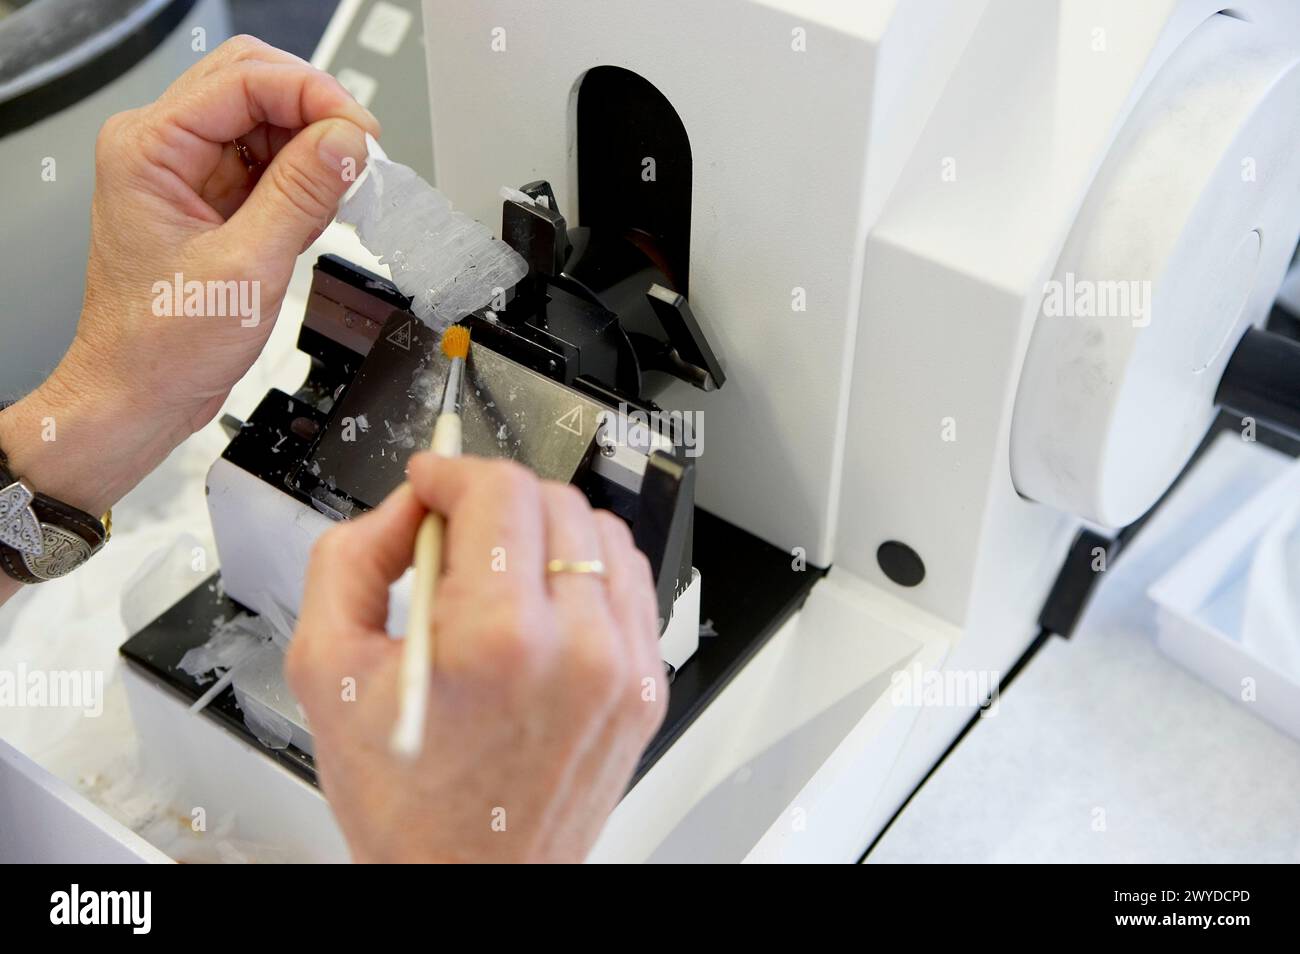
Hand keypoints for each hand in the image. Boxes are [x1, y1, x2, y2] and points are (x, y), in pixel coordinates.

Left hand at [0, 36, 378, 519]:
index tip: (362, 132)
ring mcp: (187, 172)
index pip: (243, 81)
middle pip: (253, 85)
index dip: (312, 96)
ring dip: (314, 147)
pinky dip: (306, 179)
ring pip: (266, 121)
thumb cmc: (160, 346)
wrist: (138, 395)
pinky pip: (269, 163)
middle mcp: (161, 149)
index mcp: (149, 149)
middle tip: (361, 150)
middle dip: (315, 111)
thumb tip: (347, 143)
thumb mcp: (247, 268)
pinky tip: (321, 209)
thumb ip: (302, 197)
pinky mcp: (211, 198)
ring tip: (344, 189)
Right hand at [286, 455, 668, 862]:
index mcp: (498, 638)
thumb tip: (405, 509)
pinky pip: (629, 585)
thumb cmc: (408, 803)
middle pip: (551, 499)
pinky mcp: (645, 686)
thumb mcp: (328, 671)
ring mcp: (623, 667)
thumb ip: (351, 559)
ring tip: (499, 573)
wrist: (472, 881)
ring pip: (600, 534)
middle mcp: (578, 646)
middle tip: (451, 536)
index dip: (451, 472)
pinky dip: (585, 574)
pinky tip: (543, 604)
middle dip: (492, 501)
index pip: (498, 489)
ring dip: (545, 530)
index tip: (430, 485)